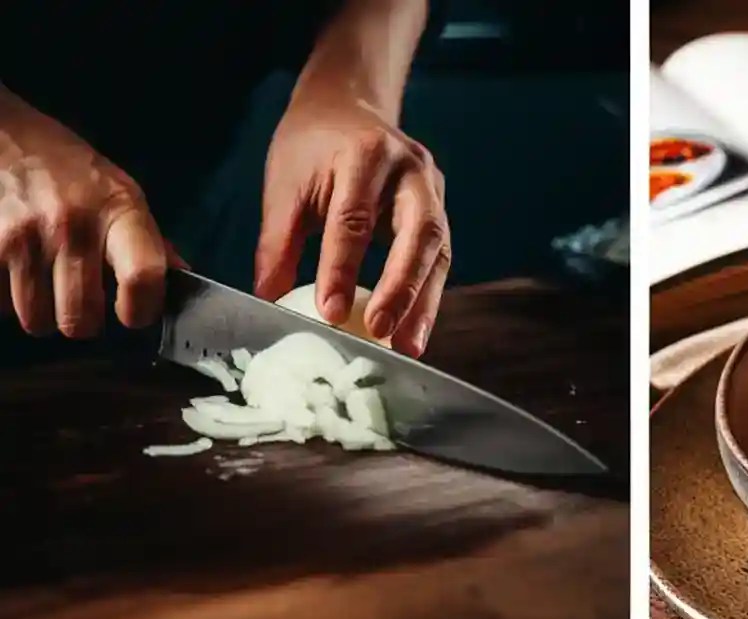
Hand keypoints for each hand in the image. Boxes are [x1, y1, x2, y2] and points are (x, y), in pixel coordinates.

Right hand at [0, 90, 177, 336]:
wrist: (2, 136)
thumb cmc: (68, 170)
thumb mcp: (120, 192)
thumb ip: (149, 240)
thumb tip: (182, 279)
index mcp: (118, 211)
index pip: (143, 277)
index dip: (142, 310)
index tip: (134, 313)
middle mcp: (70, 226)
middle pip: (81, 318)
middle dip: (83, 321)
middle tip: (81, 303)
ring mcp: (21, 238)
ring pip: (37, 321)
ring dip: (42, 313)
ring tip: (45, 282)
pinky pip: (0, 306)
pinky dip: (8, 300)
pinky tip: (16, 273)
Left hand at [256, 93, 448, 356]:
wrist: (348, 104)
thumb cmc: (312, 146)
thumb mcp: (285, 185)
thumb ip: (278, 242)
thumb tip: (269, 299)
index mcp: (365, 154)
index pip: (354, 219)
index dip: (343, 269)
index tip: (330, 313)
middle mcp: (409, 170)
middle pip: (419, 233)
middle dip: (403, 288)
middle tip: (384, 333)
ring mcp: (432, 187)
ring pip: (439, 249)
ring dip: (425, 302)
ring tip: (408, 346)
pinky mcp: (440, 207)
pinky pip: (441, 255)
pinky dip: (428, 295)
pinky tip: (414, 329)